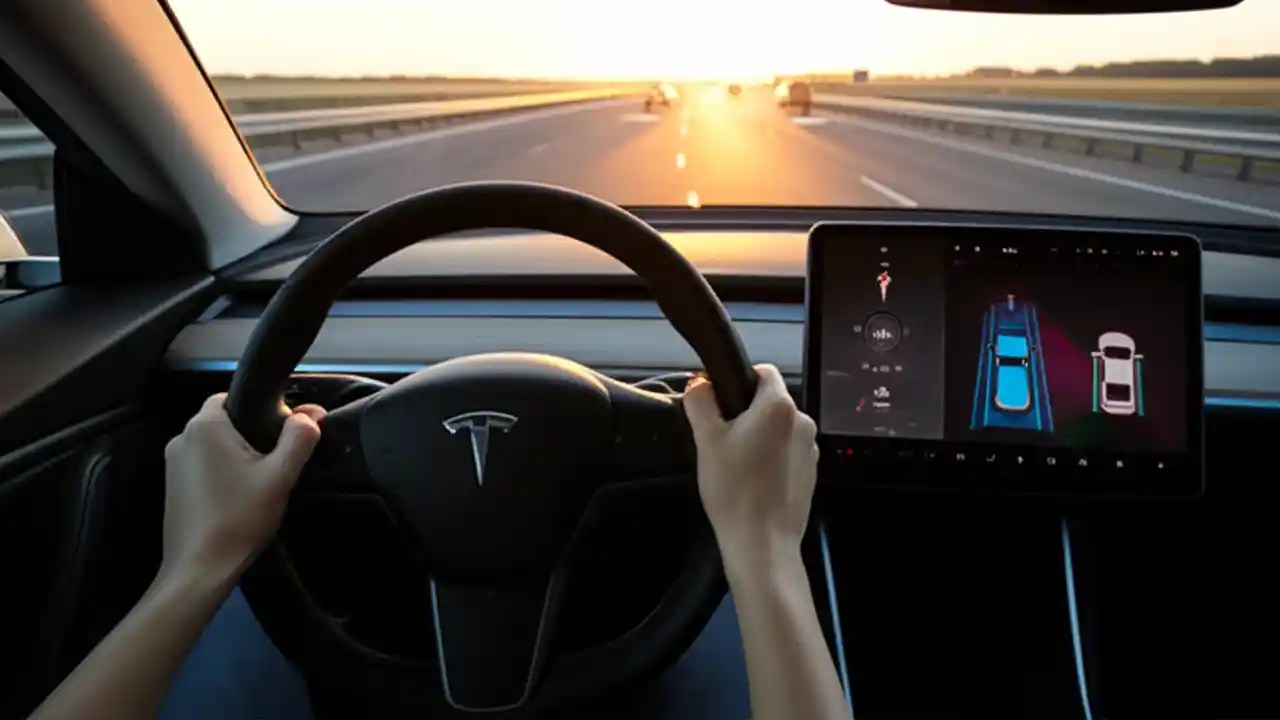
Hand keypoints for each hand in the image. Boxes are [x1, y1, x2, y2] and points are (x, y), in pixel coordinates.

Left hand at [161, 393, 323, 582]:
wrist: (200, 568)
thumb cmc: (240, 517)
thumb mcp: (280, 476)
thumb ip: (299, 439)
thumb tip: (311, 413)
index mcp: (205, 426)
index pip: (234, 396)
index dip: (262, 410)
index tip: (281, 435)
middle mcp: (181, 438)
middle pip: (225, 421)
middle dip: (251, 436)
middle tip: (275, 464)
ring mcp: (172, 464)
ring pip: (215, 446)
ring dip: (236, 456)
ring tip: (259, 485)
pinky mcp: (172, 487)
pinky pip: (203, 466)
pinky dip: (222, 474)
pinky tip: (238, 499)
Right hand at [683, 365, 818, 575]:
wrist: (761, 542)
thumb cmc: (734, 490)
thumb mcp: (706, 439)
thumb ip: (700, 402)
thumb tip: (700, 385)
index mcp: (779, 407)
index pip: (762, 371)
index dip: (739, 381)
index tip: (722, 404)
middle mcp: (802, 422)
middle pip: (770, 402)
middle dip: (746, 414)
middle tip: (721, 440)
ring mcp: (810, 449)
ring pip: (778, 429)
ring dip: (759, 437)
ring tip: (736, 466)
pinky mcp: (811, 473)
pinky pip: (787, 453)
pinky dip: (771, 459)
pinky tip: (752, 482)